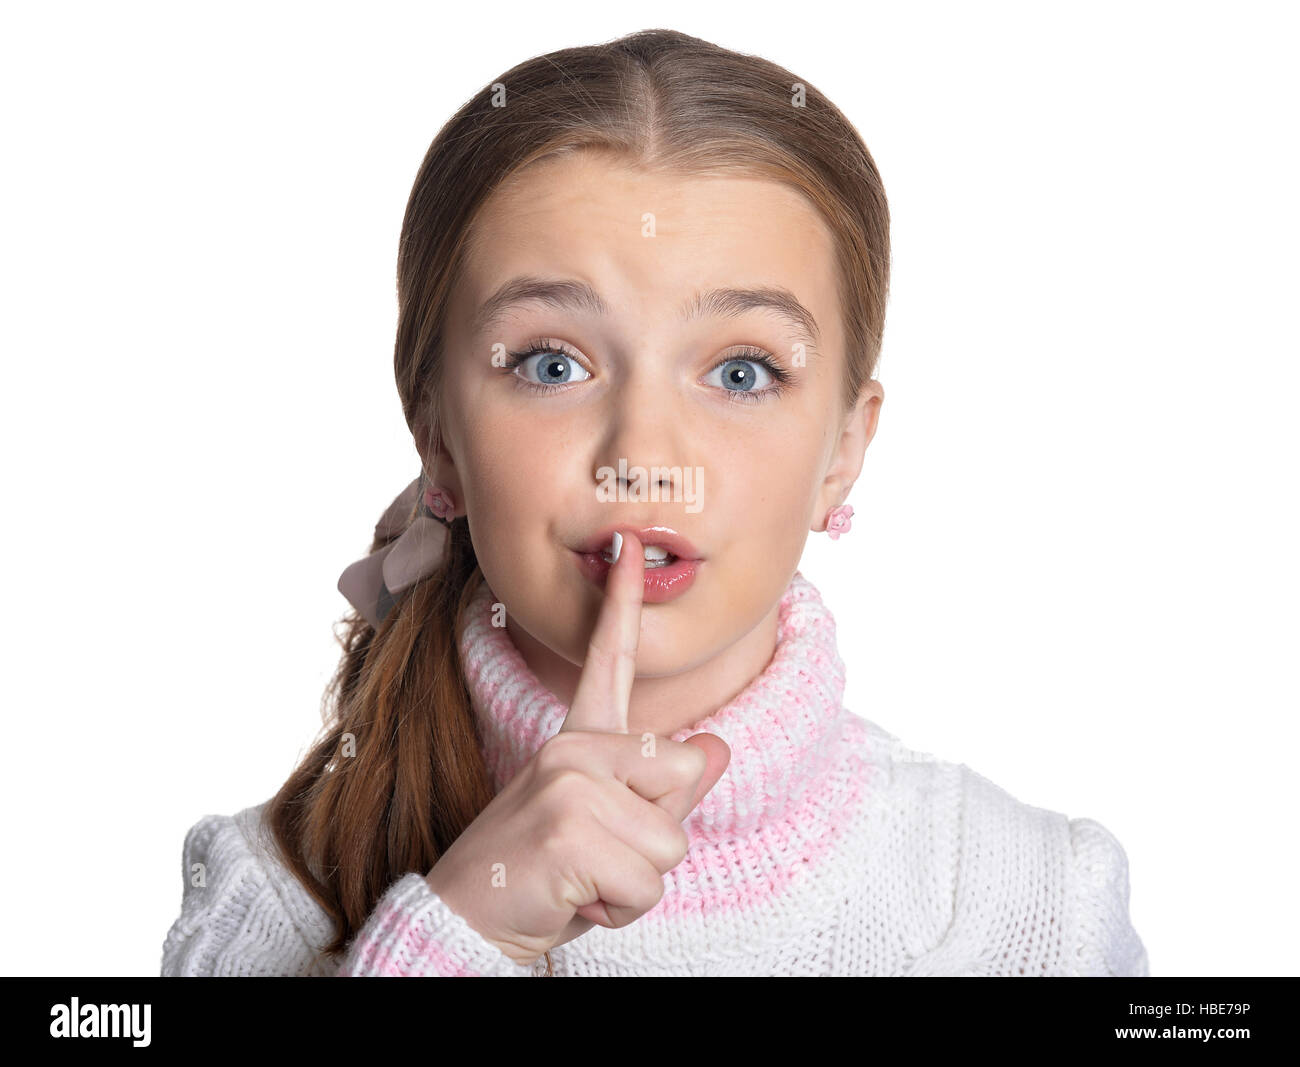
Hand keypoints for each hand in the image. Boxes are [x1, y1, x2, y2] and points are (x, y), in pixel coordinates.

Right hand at [423, 531, 730, 966]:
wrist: (465, 921)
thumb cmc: (542, 877)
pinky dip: (622, 909)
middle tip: (599, 856)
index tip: (629, 545)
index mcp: (579, 740)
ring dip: (637, 881)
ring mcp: (568, 783)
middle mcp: (573, 748)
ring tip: (584, 879)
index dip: (623, 604)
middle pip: (682, 772)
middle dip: (658, 835)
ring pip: (670, 840)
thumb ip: (664, 790)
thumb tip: (719, 749)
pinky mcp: (569, 829)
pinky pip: (648, 883)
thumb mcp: (608, 828)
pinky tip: (576, 899)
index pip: (609, 663)